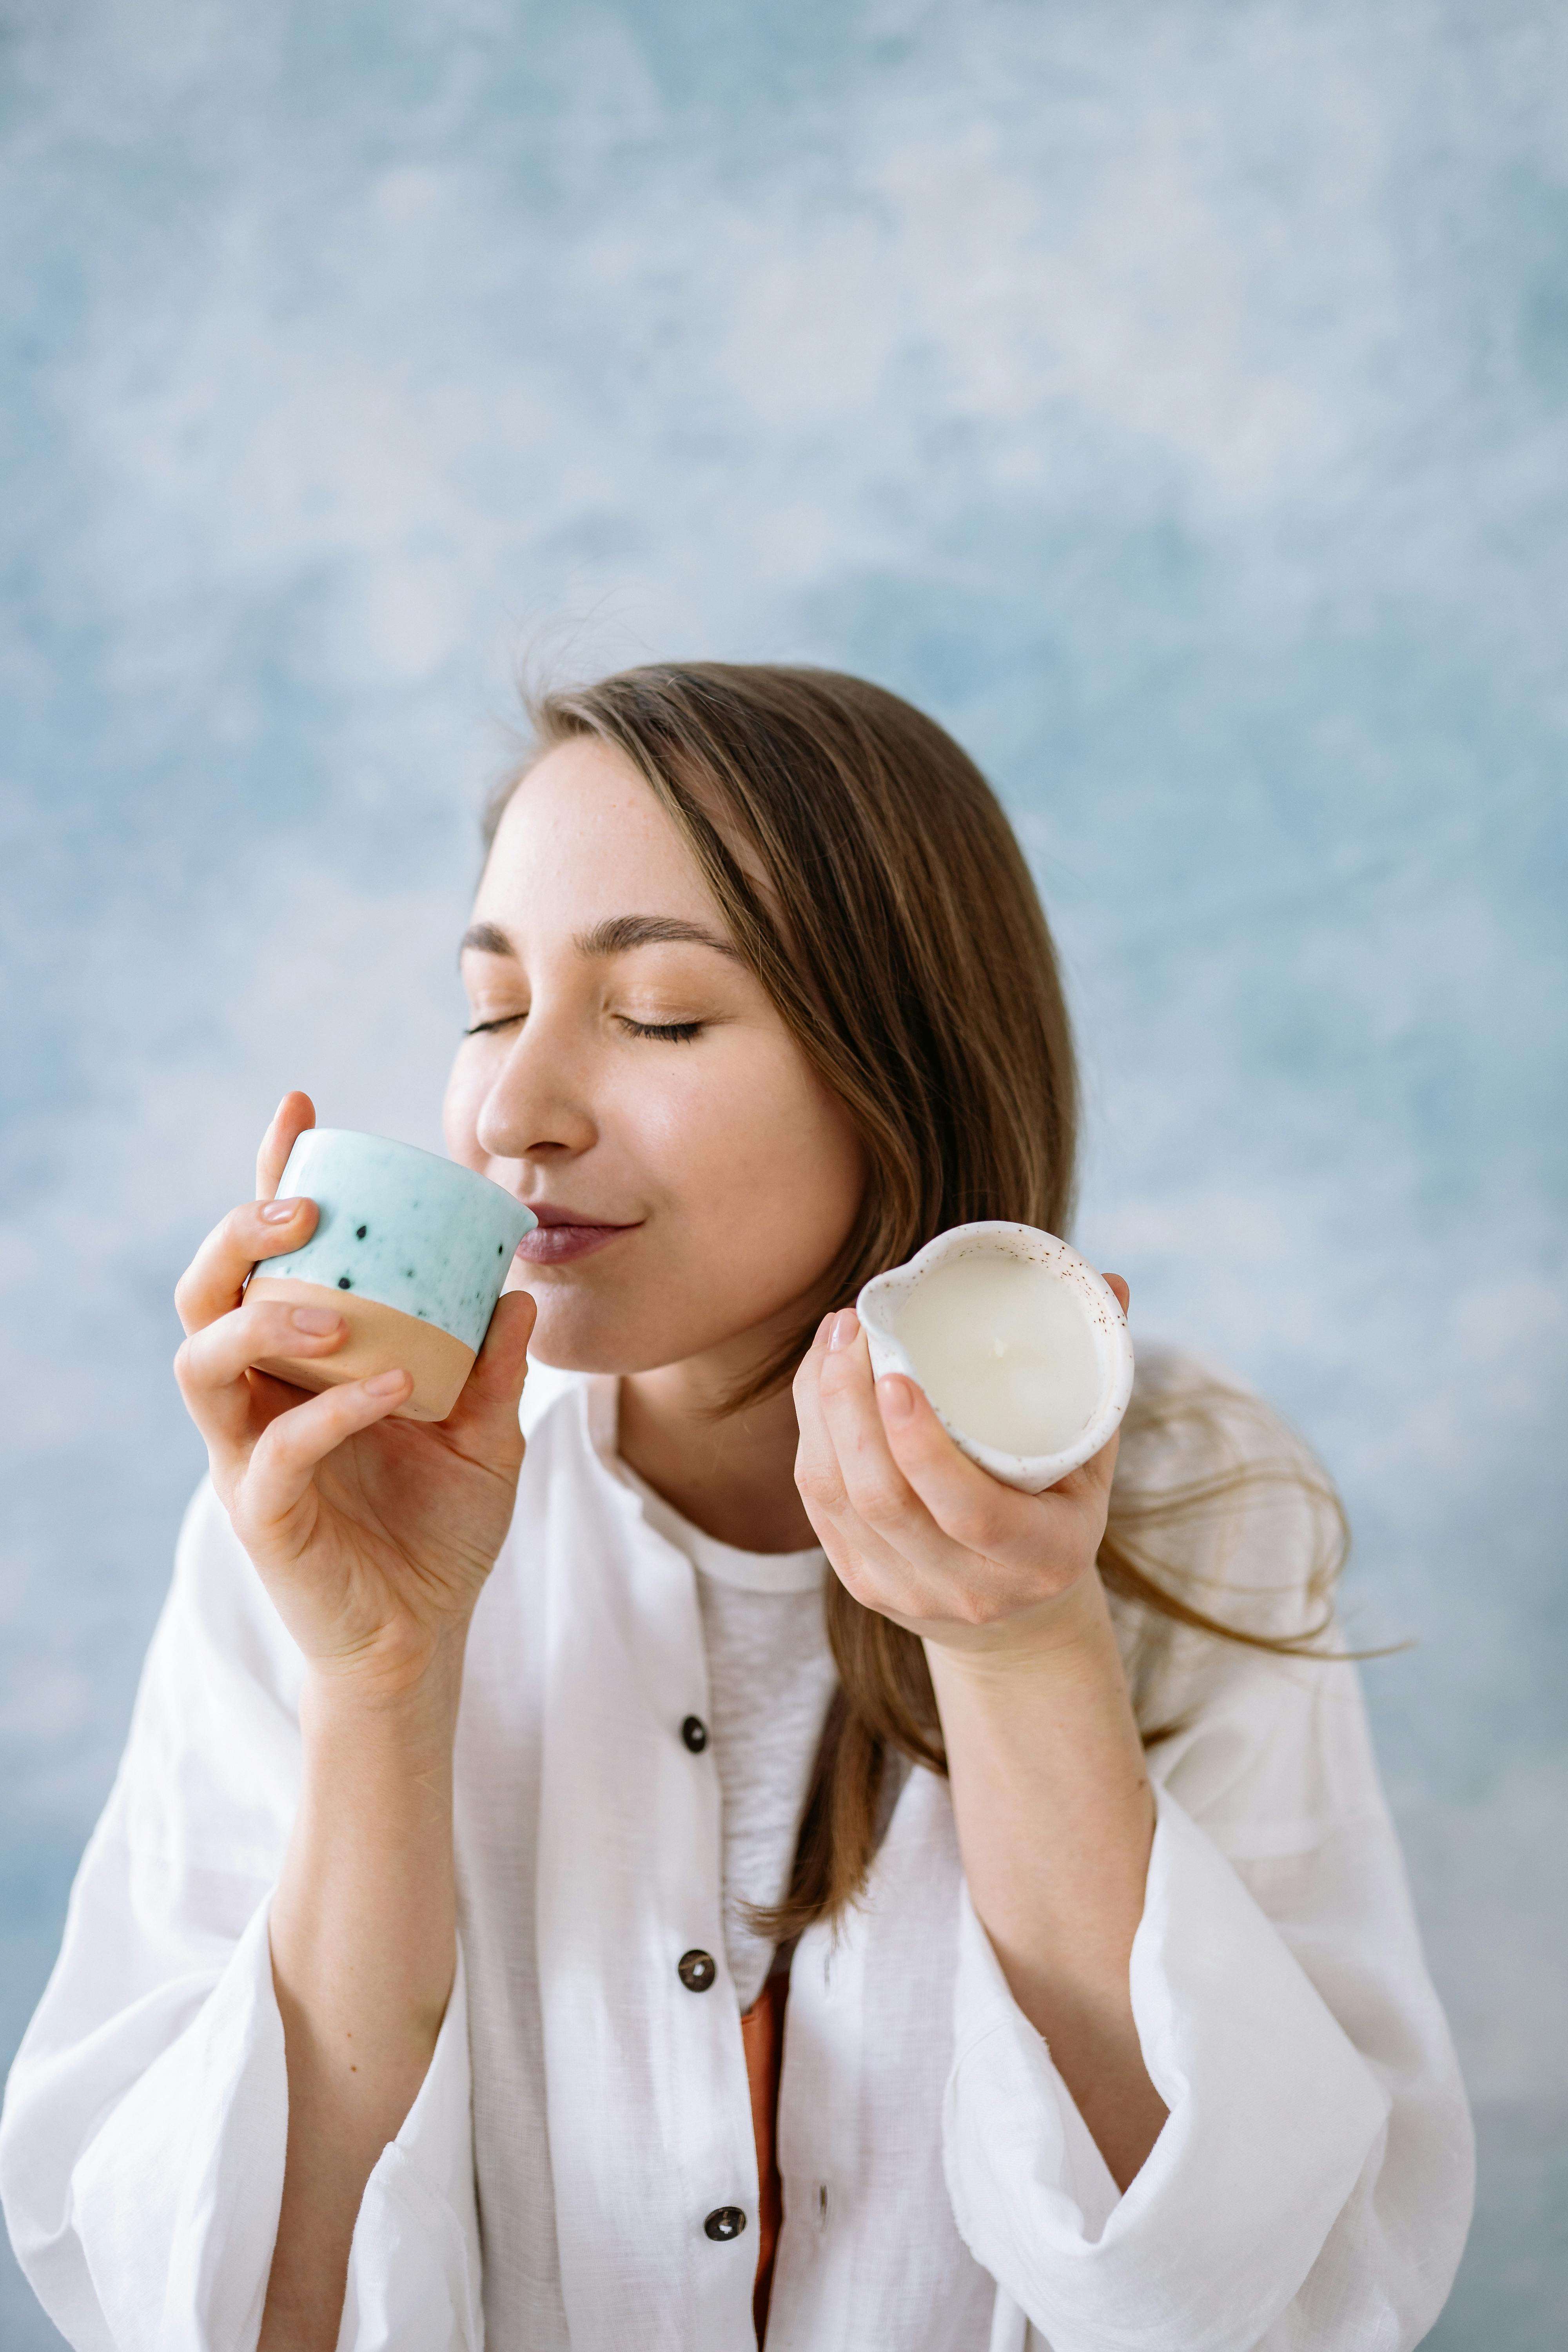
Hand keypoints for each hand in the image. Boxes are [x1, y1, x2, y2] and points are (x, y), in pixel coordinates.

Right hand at [173, 1091, 535, 1698]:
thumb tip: (520, 1287)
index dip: (270, 1176)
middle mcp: (257, 1396)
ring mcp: (248, 1455)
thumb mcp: (487, 1436)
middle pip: (204, 1290)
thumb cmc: (438, 1530)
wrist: (423, 1639)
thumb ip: (495, 1368)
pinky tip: (393, 1387)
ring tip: (334, 1308)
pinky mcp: (263, 1515)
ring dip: (265, 1318)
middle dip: (239, 1233)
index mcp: (299, 1360)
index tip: (301, 1108)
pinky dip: (332, 1411)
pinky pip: (278, 1450)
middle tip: (304, 1204)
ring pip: (204, 1360)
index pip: (268, 1255)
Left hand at [792, 1280, 1130, 1656]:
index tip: (896, 1374)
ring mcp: (907, 1593)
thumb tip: (1111, 1281)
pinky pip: (818, 1505)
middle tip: (853, 1327)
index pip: (969, 1507)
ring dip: (822, 1411)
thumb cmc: (1059, 1510)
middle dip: (850, 1406)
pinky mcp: (863, 1583)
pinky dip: (812, 1435)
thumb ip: (1095, 1374)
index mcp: (1042, 1557)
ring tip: (833, 1339)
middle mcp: (970, 1589)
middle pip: (884, 1499)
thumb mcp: (1090, 1456)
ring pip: (838, 1498)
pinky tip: (819, 1383)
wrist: (1018, 1616)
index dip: (923, 1445)